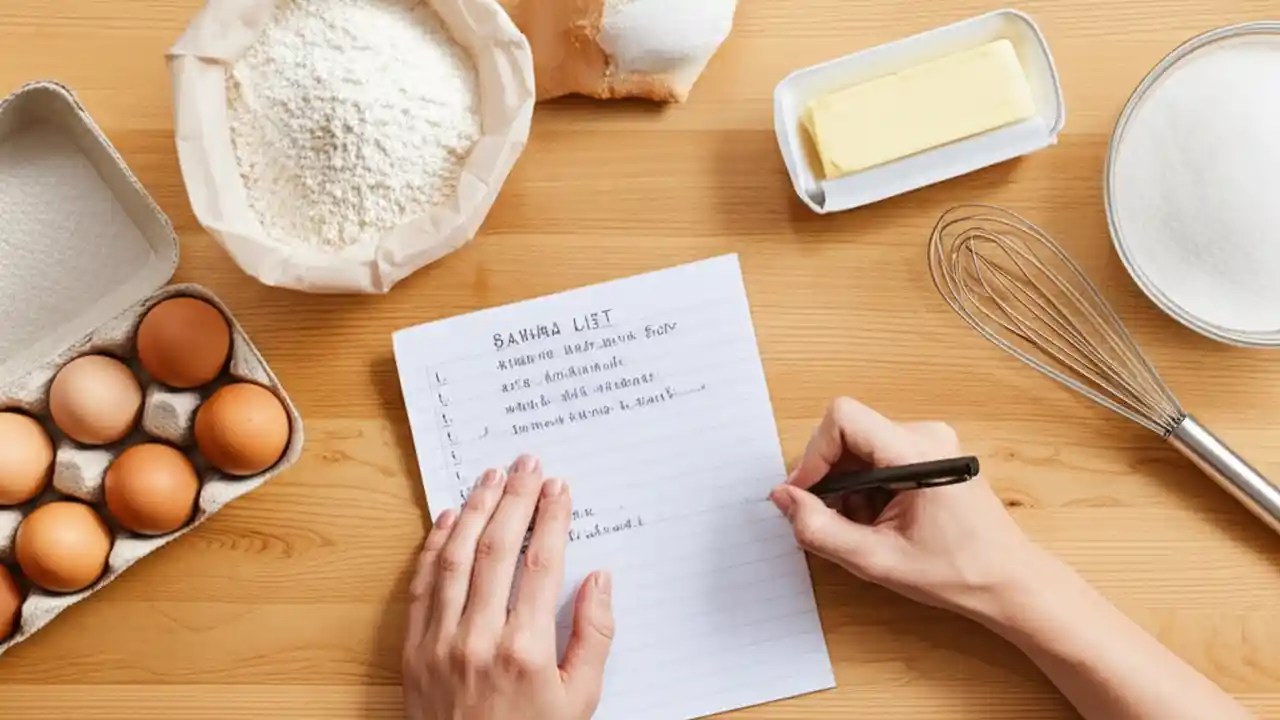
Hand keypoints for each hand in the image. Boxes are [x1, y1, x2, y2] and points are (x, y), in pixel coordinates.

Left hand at [403, 456, 613, 719]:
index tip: (558, 488)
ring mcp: (440, 642)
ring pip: (456, 558)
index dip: (551, 519)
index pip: (540, 564)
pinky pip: (422, 585)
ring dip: (474, 510)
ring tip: (490, 477)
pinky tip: (449, 518)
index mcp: (526, 650)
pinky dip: (434, 546)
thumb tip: (600, 579)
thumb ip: (594, 637)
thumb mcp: (579, 701)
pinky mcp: (413, 650)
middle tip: (526, 464)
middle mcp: (479, 638)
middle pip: (498, 549)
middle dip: (514, 498)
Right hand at [769, 397, 1041, 620]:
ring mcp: (929, 442)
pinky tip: (879, 522)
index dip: (813, 455)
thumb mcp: (877, 560)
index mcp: (919, 452)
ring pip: (857, 448)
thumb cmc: (959, 573)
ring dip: (846, 489)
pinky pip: (875, 457)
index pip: (842, 418)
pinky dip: (863, 490)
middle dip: (829, 479)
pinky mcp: (928, 453)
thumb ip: (820, 529)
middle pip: (846, 433)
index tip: (805, 495)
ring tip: (864, 529)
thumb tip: (782, 499)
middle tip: (832, 523)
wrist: (1009, 582)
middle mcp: (926, 435)